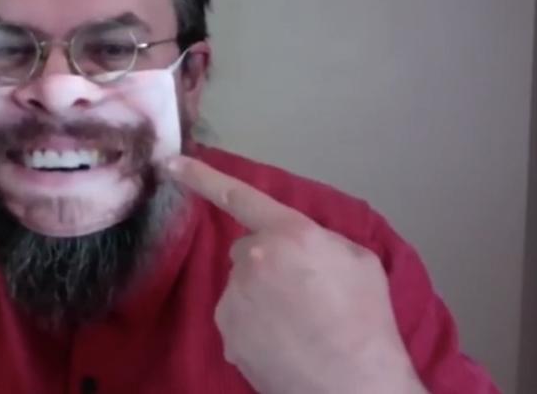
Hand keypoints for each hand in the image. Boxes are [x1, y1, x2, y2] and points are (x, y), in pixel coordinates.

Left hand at [164, 157, 425, 393]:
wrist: (353, 382)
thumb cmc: (365, 318)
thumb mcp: (359, 260)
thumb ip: (321, 239)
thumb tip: (298, 244)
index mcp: (289, 233)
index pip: (238, 196)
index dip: (201, 176)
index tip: (170, 163)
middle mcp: (252, 259)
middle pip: (249, 251)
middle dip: (268, 263)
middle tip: (303, 292)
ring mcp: (234, 297)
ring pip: (242, 286)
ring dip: (261, 296)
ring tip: (299, 323)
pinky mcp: (226, 331)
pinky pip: (237, 317)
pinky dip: (254, 326)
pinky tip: (283, 341)